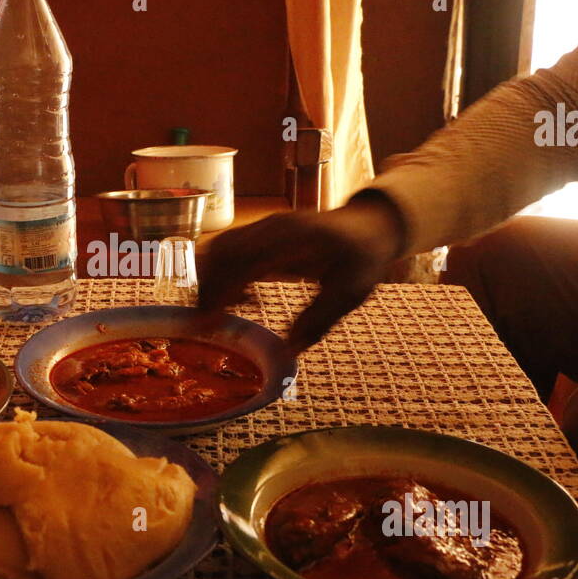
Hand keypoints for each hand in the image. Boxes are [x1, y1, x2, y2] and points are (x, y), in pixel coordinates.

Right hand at [197, 193, 405, 352]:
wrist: (369, 226)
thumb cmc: (362, 258)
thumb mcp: (350, 292)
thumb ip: (318, 320)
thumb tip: (287, 351)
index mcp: (292, 238)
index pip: (240, 261)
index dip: (219, 291)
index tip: (209, 323)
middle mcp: (271, 227)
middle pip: (220, 253)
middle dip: (208, 290)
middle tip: (210, 326)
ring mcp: (264, 227)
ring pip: (219, 250)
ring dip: (214, 283)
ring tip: (229, 314)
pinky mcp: (261, 234)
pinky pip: (230, 250)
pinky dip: (224, 275)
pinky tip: (245, 298)